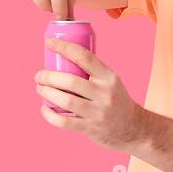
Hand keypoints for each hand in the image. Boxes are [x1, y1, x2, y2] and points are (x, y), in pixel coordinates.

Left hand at [35, 37, 143, 151]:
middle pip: (70, 81)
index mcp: (109, 77)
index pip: (84, 57)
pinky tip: (44, 109)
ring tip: (40, 88)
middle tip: (39, 75)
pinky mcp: (90, 128)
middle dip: (48, 76)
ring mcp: (98, 112)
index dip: (64, 47)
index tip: (49, 42)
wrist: (133, 128)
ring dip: (47, 92)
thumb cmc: (115, 100)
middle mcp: (104, 93)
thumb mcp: (110, 82)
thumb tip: (63, 56)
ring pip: (65, 100)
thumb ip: (92, 71)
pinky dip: (49, 115)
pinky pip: (64, 122)